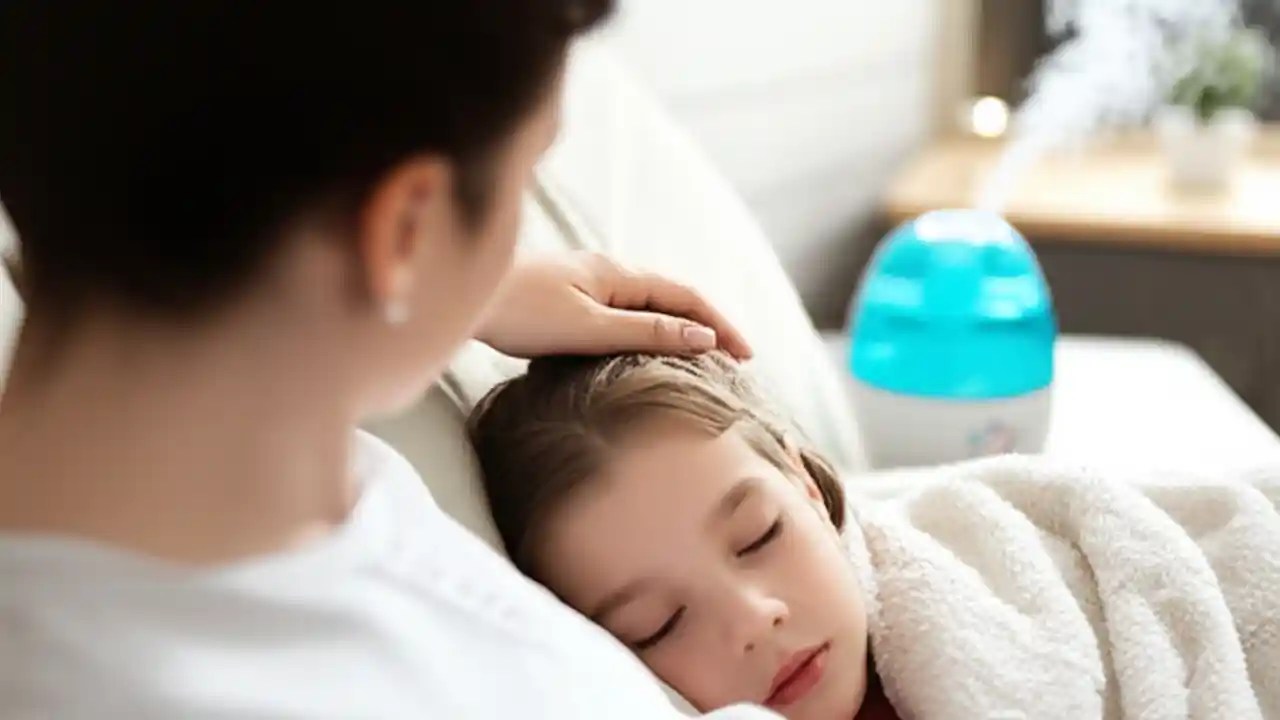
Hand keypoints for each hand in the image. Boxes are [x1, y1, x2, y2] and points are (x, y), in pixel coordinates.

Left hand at [477, 252, 751, 358]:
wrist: (459, 294)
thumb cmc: (518, 311)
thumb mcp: (588, 327)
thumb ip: (645, 332)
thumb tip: (702, 338)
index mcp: (618, 275)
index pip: (688, 298)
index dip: (722, 326)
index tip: (748, 357)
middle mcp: (607, 272)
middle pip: (672, 298)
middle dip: (707, 327)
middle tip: (734, 361)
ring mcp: (585, 283)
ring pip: (646, 305)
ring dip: (678, 329)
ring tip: (699, 360)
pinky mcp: (565, 297)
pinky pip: (622, 312)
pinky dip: (647, 331)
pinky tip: (641, 352)